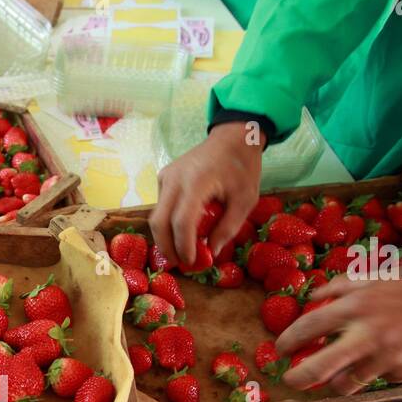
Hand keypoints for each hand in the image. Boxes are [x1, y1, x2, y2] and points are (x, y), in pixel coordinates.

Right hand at [150, 121, 264, 266]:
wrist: (232, 137)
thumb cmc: (242, 168)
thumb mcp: (245, 201)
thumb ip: (228, 228)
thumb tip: (211, 252)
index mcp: (196, 182)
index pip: (181, 221)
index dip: (184, 246)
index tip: (193, 261)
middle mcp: (174, 179)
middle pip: (159, 222)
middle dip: (167, 247)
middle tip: (180, 264)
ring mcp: (166, 177)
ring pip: (156, 216)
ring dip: (166, 237)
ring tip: (181, 251)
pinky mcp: (164, 178)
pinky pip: (161, 207)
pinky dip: (168, 224)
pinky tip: (182, 231)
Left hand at [276, 256, 401, 394]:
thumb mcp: (383, 274)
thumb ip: (347, 286)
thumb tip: (316, 296)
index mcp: (359, 304)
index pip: (309, 327)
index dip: (288, 341)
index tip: (279, 349)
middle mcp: (370, 333)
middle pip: (318, 367)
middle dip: (298, 377)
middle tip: (289, 380)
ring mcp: (390, 357)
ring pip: (348, 382)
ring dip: (338, 381)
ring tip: (337, 375)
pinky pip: (384, 377)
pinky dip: (381, 370)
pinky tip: (394, 355)